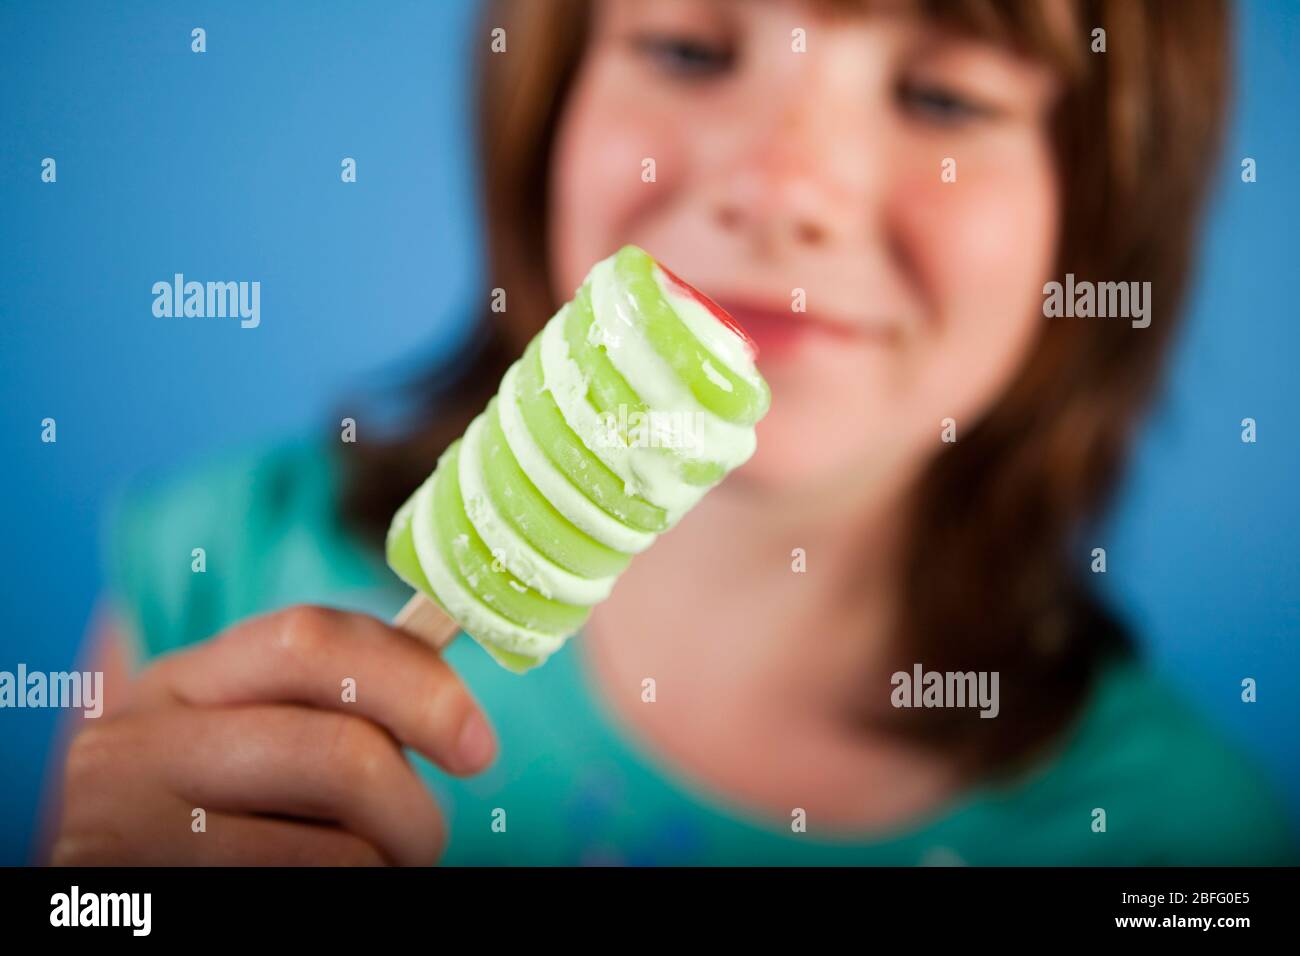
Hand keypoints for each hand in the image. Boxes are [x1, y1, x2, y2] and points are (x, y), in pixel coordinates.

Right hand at [50, 605, 494, 865]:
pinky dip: (355, 889)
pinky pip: (309, 887)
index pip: (312, 638)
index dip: (418, 682)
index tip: (477, 744)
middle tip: (427, 840)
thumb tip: (451, 717)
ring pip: (339, 844)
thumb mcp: (241, 747)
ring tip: (376, 869)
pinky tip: (328, 890)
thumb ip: (321, 710)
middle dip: (414, 803)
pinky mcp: (144, 892)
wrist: (96, 907)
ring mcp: (128, 826)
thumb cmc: (204, 824)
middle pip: (342, 749)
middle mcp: (139, 743)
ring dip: (389, 861)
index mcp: (179, 682)